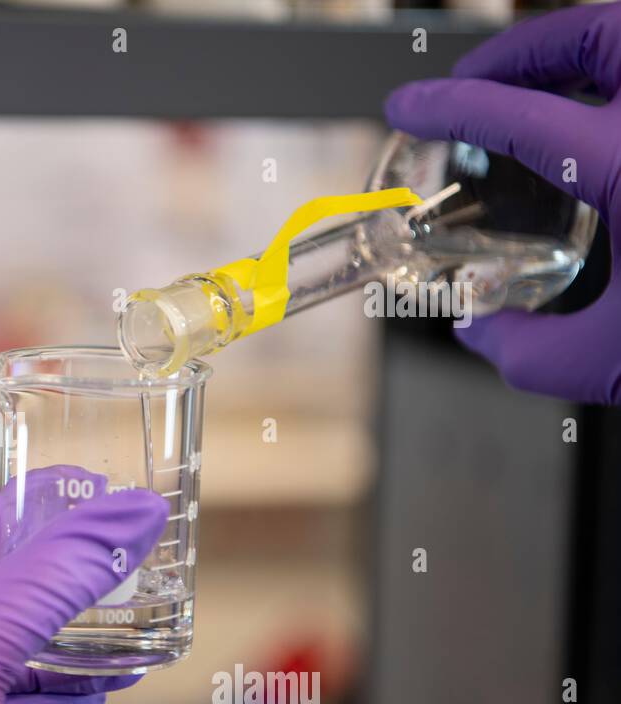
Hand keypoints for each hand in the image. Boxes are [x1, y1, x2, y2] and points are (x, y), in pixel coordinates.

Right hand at [385, 2, 620, 403]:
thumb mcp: (611, 364)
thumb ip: (527, 349)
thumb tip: (479, 331)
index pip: (516, 113)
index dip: (448, 104)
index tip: (410, 104)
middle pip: (597, 33)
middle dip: (524, 49)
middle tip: (480, 78)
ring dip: (587, 50)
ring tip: (545, 84)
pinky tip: (613, 123)